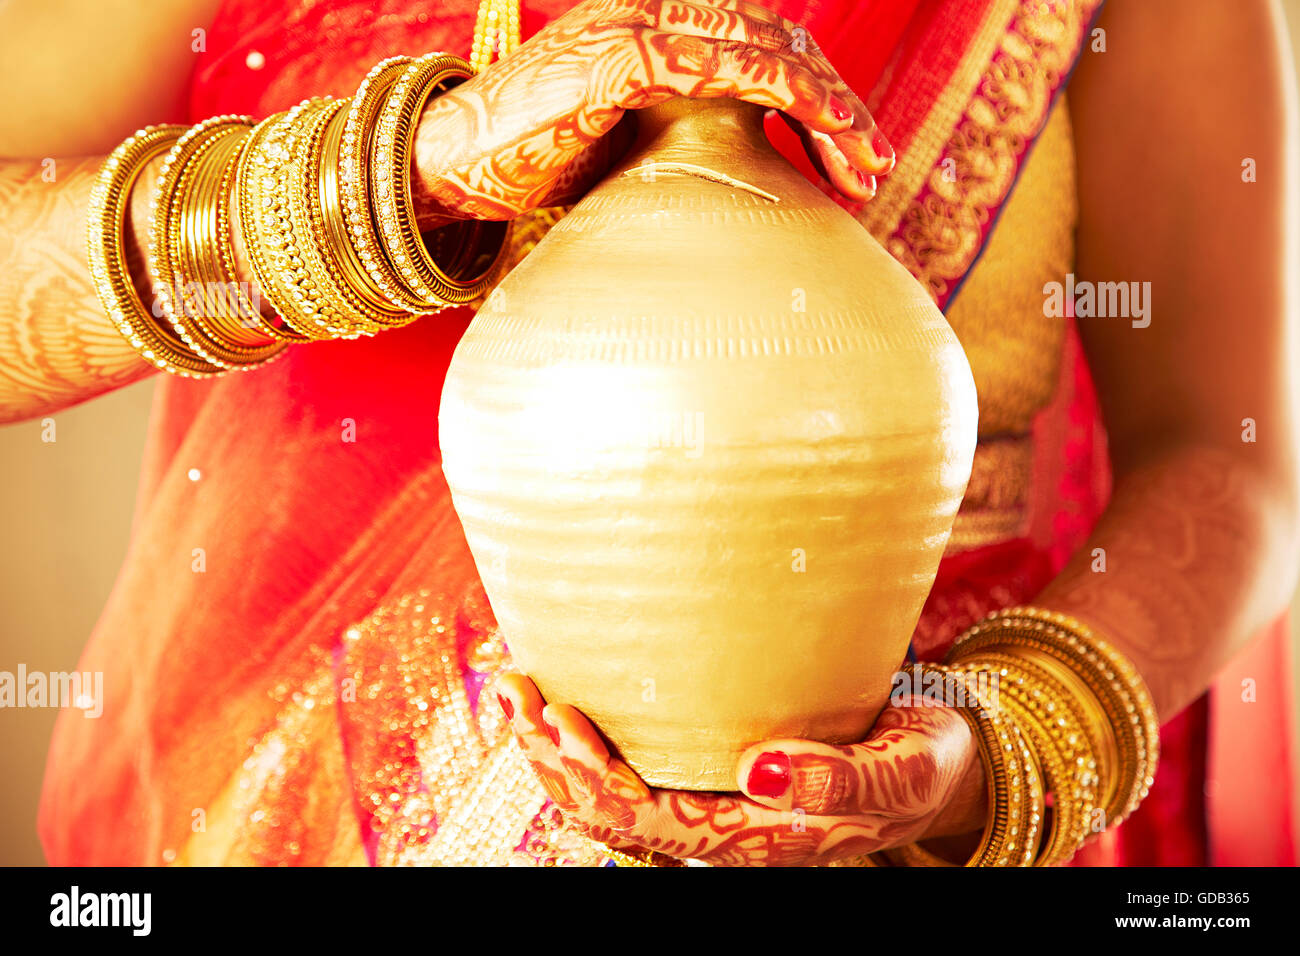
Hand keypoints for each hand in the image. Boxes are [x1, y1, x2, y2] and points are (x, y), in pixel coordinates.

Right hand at [413, 0, 894, 223]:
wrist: (452, 166)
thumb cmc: (534, 163)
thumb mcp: (627, 142)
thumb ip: (684, 132)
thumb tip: (746, 173)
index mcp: (658, 22)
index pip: (761, 41)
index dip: (818, 92)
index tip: (854, 151)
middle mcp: (654, 8)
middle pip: (777, 41)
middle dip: (837, 106)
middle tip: (874, 166)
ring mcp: (637, 26)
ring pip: (766, 50)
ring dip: (830, 108)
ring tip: (866, 166)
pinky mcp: (621, 58)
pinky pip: (726, 66)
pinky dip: (785, 94)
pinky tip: (824, 132)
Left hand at [496, 673, 988, 865]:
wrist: (934, 762)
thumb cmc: (919, 765)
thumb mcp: (899, 774)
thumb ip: (834, 780)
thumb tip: (756, 771)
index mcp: (752, 836)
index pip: (645, 820)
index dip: (590, 776)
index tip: (557, 716)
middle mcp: (716, 824)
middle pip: (608, 805)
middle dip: (551, 751)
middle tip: (512, 683)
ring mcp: (709, 796)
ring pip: (611, 785)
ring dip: (556, 740)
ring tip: (515, 680)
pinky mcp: (711, 764)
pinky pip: (636, 757)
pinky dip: (592, 727)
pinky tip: (566, 686)